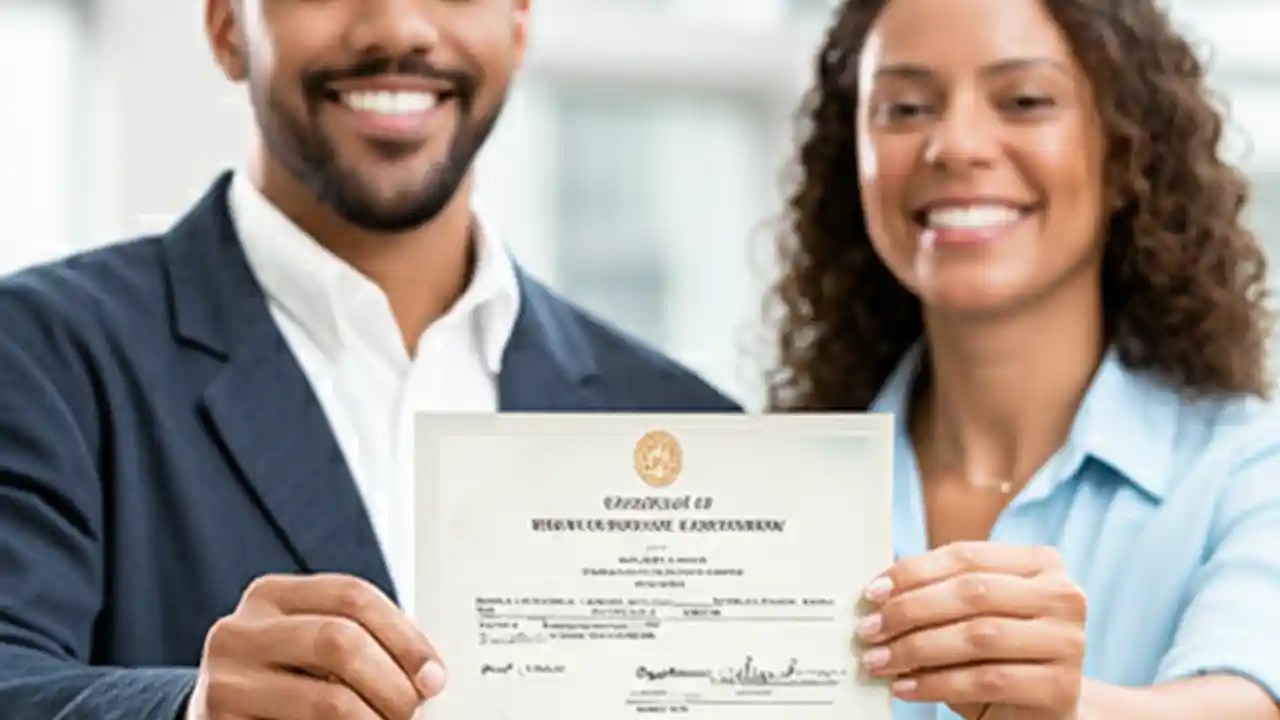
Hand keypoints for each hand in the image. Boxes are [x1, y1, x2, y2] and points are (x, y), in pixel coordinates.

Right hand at [188, 574, 445, 719]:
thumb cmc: (283, 683)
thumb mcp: (311, 649)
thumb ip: (360, 643)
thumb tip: (429, 674)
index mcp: (270, 596)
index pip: (352, 596)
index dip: (404, 636)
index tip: (434, 676)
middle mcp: (237, 632)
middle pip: (340, 640)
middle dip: (392, 682)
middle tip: (414, 710)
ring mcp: (222, 684)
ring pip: (325, 700)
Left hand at [856, 542, 1085, 719]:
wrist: (1044, 711)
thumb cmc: (999, 656)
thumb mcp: (972, 617)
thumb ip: (939, 595)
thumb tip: (878, 592)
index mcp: (1040, 563)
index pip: (967, 556)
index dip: (914, 571)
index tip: (873, 592)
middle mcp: (1063, 595)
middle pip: (972, 593)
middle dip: (910, 610)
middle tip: (869, 629)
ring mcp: (1069, 641)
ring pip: (978, 636)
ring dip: (917, 649)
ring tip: (879, 660)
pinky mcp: (1061, 686)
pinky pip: (987, 680)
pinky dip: (937, 684)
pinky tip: (906, 688)